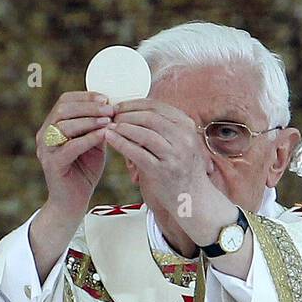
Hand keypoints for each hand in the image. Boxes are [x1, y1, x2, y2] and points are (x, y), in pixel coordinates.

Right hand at [35, 91, 111, 232]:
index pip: (64, 101)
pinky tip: (103, 135)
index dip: (85, 96)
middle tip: (110, 108)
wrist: (73, 202)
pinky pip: (70, 147)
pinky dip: (88, 138)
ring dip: (89, 120)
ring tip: (109, 119)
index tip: (106, 97)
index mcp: (52, 126)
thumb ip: (97, 126)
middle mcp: (44, 135)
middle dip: (89, 106)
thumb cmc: (84, 170)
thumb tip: (113, 106)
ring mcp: (46, 150)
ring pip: (64, 125)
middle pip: (63, 109)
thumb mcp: (93, 143)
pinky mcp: (52, 165)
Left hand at [104, 100, 236, 245]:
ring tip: (108, 126)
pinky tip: (110, 138)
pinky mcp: (162, 171)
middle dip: (126, 114)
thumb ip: (160, 127)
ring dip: (122, 127)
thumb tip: (130, 111)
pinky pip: (137, 153)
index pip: (157, 106)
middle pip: (149, 117)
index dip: (134, 104)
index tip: (119, 105)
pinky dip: (120, 143)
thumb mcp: (179, 141)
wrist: (193, 198)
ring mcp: (174, 154)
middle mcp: (183, 138)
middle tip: (111, 116)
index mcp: (187, 126)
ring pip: (143, 133)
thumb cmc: (181, 167)